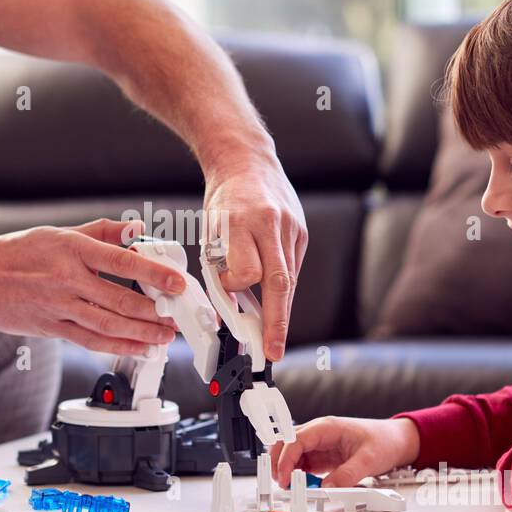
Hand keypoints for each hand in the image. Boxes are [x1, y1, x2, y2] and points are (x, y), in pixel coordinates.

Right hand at [0, 218, 182, 355]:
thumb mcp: (58, 233)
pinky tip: (136, 347)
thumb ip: (101, 232)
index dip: (153, 273)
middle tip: (176, 317)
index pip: (122, 260)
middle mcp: (66, 278)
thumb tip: (136, 228)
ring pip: (107, 324)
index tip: (176, 283)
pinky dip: (116, 345)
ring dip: (141, 333)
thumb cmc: (13, 254)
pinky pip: (89, 340)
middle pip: (119, 298)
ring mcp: (58, 306)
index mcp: (71, 249)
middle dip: (154, 311)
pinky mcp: (51, 328)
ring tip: (163, 337)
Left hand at [203, 153, 306, 360]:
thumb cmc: (223, 198)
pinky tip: (272, 294)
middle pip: (279, 283)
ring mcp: (290, 228)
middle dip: (276, 322)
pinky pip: (292, 269)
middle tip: (272, 350)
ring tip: (272, 334)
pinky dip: (282, 286)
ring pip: (289, 280)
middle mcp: (270, 224)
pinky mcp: (301, 232)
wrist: (246, 161)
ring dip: (280, 309)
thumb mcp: (211, 230)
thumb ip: (221, 266)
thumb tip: (230, 305)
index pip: (246, 271)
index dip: (236, 289)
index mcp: (239, 222)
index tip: (228, 294)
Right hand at [271, 416, 420, 487]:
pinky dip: (297, 475)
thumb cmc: (385, 441)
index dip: (286, 459)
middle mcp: (319, 434)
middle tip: (282, 483)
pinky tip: (303, 485)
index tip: (284, 478)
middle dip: (279, 462)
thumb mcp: (368, 461)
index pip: (296, 440)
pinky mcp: (323, 456)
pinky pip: (302, 464)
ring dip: (287, 469)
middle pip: (286, 443)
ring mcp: (320, 445)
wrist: (397, 441)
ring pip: (291, 454)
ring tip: (293, 487)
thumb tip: (327, 488)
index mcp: (327, 428)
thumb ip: (347, 475)